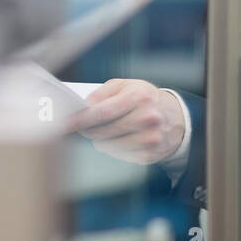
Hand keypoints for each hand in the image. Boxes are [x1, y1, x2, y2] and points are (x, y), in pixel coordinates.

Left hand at [64, 79, 185, 164]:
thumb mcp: (127, 85)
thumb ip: (104, 92)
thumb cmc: (145, 99)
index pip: (103, 112)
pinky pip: (117, 155)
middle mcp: (148, 118)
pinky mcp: (148, 155)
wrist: (175, 118)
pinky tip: (118, 139)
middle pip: (102, 131)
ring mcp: (150, 139)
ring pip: (107, 146)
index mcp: (141, 97)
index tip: (65, 122)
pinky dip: (112, 148)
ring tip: (103, 131)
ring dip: (99, 140)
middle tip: (81, 127)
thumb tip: (86, 105)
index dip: (80, 119)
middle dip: (87, 130)